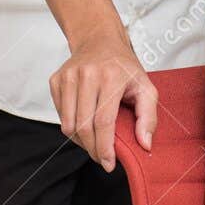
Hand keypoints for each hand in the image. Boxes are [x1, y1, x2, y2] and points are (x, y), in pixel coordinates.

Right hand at [48, 31, 157, 171]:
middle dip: (93, 149)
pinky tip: (84, 124)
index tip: (109, 163)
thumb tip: (145, 144)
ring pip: (68, 124)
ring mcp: (68, 76)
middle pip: (84, 126)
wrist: (99, 40)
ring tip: (94, 142)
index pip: (103, 121)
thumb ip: (148, 116)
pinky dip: (71, 127)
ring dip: (81, 141)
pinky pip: (60, 115)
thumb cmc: (124, 67)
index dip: (105, 147)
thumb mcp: (146, 87)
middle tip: (102, 158)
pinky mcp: (56, 80)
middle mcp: (86, 74)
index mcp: (111, 76)